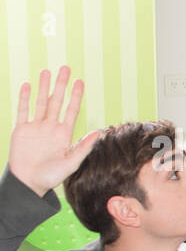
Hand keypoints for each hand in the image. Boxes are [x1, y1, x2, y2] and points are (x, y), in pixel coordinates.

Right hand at [7, 66, 99, 194]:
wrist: (29, 183)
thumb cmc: (51, 177)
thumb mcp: (71, 163)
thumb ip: (83, 148)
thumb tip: (98, 133)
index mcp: (64, 134)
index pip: (71, 110)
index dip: (75, 96)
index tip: (80, 82)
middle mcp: (50, 127)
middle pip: (56, 101)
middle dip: (61, 85)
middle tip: (65, 68)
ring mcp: (36, 127)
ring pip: (40, 102)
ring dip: (43, 87)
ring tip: (46, 71)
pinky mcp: (21, 130)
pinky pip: (23, 111)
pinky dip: (25, 98)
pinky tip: (28, 85)